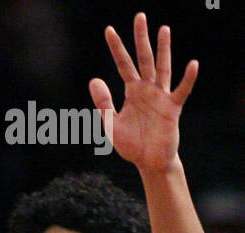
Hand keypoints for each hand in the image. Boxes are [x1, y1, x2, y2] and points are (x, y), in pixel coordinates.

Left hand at [89, 14, 197, 173]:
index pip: (123, 65)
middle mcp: (147, 89)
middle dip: (141, 39)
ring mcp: (161, 97)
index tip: (109, 30)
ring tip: (164, 29)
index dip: (116, 48)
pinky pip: (181, 91)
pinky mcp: (172, 109)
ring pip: (162, 68)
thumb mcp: (111, 125)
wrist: (149, 163)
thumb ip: (103, 103)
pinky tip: (191, 65)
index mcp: (133, 91)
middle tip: (139, 16)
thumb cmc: (132, 144)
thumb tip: (94, 79)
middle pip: (144, 59)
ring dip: (164, 49)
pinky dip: (187, 79)